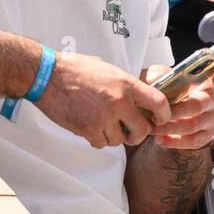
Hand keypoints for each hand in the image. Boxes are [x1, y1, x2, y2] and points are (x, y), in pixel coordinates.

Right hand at [34, 51, 170, 148]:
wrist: (48, 76)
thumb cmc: (76, 69)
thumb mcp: (109, 69)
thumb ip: (125, 85)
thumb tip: (139, 98)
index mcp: (126, 84)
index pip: (158, 102)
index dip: (165, 115)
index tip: (161, 119)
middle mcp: (118, 102)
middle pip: (142, 130)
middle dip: (138, 134)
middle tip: (133, 131)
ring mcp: (103, 117)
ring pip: (119, 140)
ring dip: (115, 136)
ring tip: (105, 123)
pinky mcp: (87, 130)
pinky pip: (101, 144)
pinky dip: (99, 139)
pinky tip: (92, 127)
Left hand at [143, 67, 213, 149]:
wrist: (174, 113)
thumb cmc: (172, 93)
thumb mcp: (165, 80)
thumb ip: (160, 74)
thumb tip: (156, 77)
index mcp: (205, 83)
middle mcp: (212, 100)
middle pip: (197, 106)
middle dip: (174, 112)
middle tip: (156, 115)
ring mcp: (211, 119)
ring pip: (193, 125)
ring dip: (171, 128)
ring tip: (154, 128)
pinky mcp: (207, 135)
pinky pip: (193, 141)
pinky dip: (175, 142)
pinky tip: (161, 139)